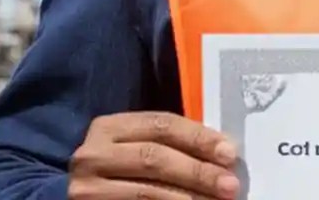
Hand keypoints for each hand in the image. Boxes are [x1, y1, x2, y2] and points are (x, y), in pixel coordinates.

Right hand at [68, 111, 239, 198]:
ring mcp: (87, 188)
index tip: (229, 153)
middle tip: (230, 184)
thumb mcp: (136, 148)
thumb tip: (222, 151)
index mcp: (108, 127)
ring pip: (148, 191)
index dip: (198, 138)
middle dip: (198, 171)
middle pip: (155, 157)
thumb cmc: (120, 172)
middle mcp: (92, 154)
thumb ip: (169, 144)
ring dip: (189, 197)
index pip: (161, 125)